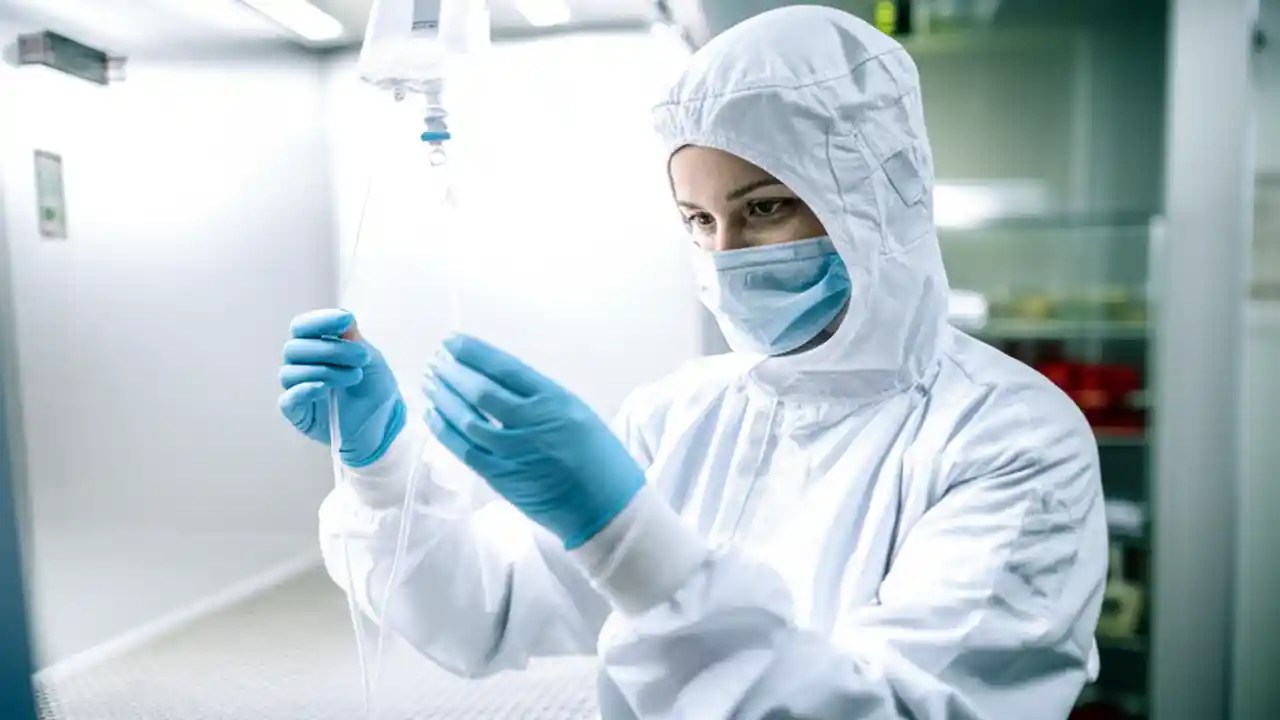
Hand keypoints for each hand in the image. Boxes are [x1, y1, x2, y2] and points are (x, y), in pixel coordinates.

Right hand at [278, 309, 405, 467]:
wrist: (382, 427)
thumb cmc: (375, 390)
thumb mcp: (373, 361)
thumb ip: (355, 340)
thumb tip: (343, 318)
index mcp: (317, 346)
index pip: (303, 327)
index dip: (319, 320)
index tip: (345, 319)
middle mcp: (303, 365)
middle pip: (296, 347)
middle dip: (331, 349)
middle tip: (361, 357)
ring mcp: (298, 388)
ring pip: (291, 372)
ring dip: (325, 370)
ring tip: (355, 376)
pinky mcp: (297, 412)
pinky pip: (288, 399)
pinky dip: (305, 389)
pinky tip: (324, 388)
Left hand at [422, 335, 644, 548]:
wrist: (607, 509)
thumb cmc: (599, 459)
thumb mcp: (578, 412)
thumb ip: (540, 397)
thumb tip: (496, 381)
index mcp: (555, 401)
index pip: (504, 368)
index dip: (473, 353)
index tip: (453, 341)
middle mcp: (532, 423)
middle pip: (480, 391)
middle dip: (453, 372)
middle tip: (436, 359)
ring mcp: (513, 453)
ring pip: (467, 419)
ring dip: (443, 397)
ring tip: (430, 381)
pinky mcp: (501, 478)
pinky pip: (464, 450)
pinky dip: (444, 430)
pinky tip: (433, 415)